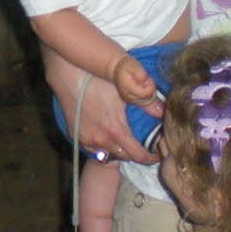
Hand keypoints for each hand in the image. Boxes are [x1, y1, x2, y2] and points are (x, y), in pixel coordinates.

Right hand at [43, 49, 155, 163]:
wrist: (67, 74)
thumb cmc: (97, 79)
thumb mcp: (124, 90)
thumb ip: (146, 103)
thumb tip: (163, 111)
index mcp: (116, 131)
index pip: (139, 156)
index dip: (150, 157)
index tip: (157, 153)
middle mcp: (101, 141)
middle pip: (125, 157)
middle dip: (136, 153)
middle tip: (143, 144)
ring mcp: (86, 140)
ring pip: (108, 154)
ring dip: (119, 150)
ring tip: (125, 139)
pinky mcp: (76, 136)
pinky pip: (94, 149)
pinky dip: (103, 146)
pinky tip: (106, 135)